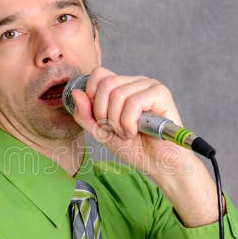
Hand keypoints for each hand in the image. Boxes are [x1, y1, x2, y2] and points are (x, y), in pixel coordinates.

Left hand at [70, 67, 219, 226]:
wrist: (159, 165)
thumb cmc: (135, 148)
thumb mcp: (101, 133)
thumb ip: (86, 115)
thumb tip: (76, 93)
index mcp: (123, 87)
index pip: (99, 74)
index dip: (91, 96)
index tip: (99, 118)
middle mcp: (136, 82)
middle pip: (105, 84)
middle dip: (103, 113)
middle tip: (114, 130)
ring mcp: (149, 86)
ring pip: (117, 94)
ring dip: (117, 122)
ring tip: (127, 133)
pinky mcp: (161, 94)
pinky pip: (133, 103)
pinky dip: (128, 123)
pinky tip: (136, 131)